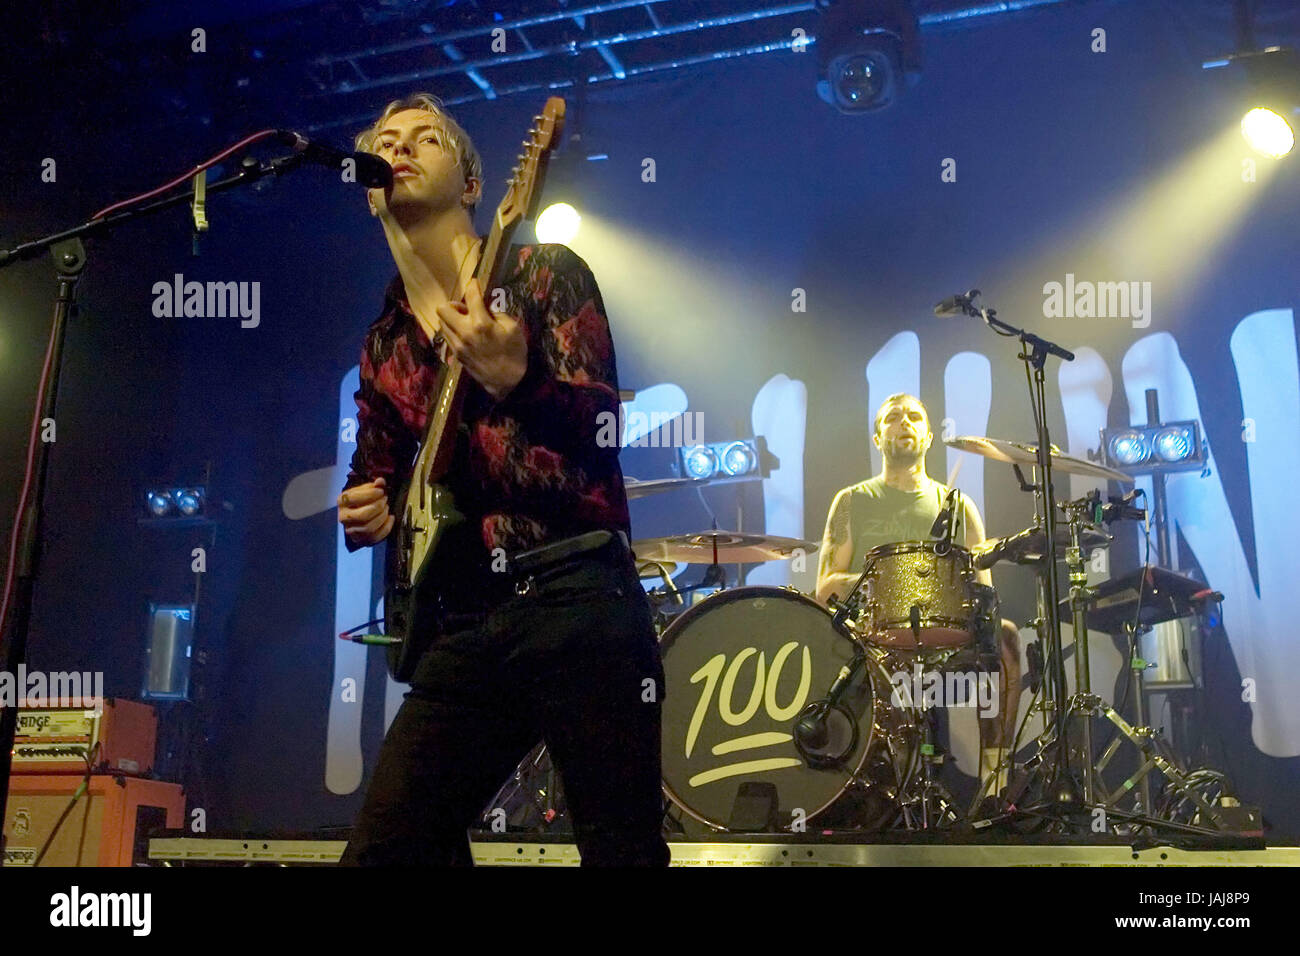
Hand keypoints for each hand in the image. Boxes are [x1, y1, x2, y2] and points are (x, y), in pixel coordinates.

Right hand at [338, 478, 395, 545]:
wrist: (358, 517)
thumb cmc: (362, 500)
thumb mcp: (365, 490)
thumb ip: (373, 485)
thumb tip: (381, 481)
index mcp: (342, 501)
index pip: (354, 498)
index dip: (370, 494)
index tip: (381, 491)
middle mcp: (343, 517)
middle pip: (363, 515)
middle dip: (378, 506)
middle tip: (385, 500)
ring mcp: (351, 530)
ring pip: (370, 527)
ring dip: (383, 516)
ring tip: (386, 508)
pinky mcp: (361, 540)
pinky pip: (376, 536)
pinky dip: (387, 526)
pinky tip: (390, 518)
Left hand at [437, 278, 527, 400]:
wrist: (506, 381)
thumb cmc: (514, 354)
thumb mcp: (513, 329)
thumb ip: (498, 314)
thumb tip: (487, 307)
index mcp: (481, 323)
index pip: (471, 296)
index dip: (473, 286)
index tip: (475, 283)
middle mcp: (464, 331)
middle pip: (443, 309)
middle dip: (453, 305)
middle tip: (466, 309)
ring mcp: (457, 344)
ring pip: (442, 323)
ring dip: (451, 318)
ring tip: (465, 322)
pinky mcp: (456, 354)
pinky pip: (447, 336)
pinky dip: (453, 331)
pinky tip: (465, 334)